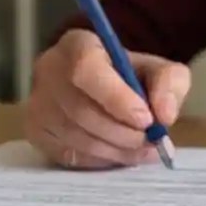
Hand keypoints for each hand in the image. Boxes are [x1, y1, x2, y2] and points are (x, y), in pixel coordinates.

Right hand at [24, 29, 190, 168]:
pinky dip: (100, 160)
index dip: (116, 98)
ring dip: (115, 150)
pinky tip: (119, 154)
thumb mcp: (158, 69)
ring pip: (76, 136)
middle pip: (81, 110)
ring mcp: (38, 103)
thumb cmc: (129, 75)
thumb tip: (164, 115)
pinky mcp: (35, 131)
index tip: (146, 119)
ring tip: (143, 150)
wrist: (102, 84)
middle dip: (123, 132)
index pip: (86, 69)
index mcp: (77, 44)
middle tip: (152, 142)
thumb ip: (170, 84)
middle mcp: (49, 70)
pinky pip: (69, 154)